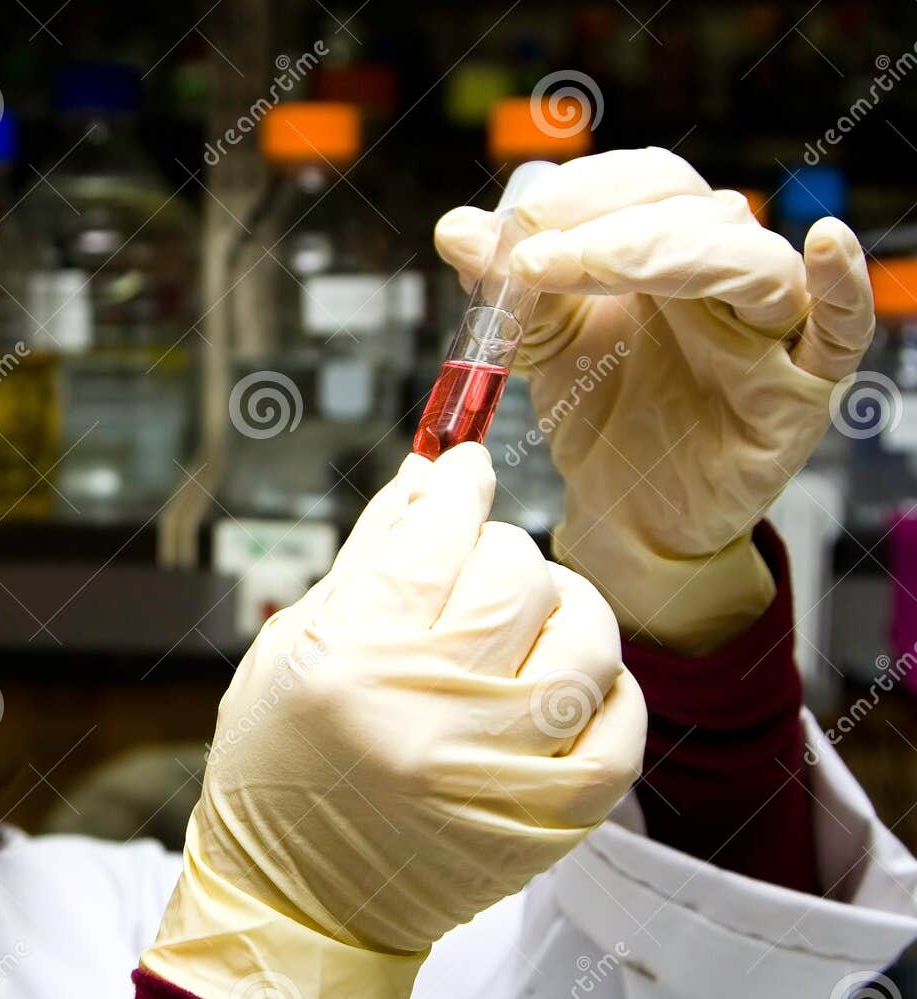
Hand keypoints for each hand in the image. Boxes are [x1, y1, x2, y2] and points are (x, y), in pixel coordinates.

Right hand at [141, 444, 645, 998]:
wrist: (298, 906)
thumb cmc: (279, 775)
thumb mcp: (293, 649)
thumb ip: (371, 557)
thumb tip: (429, 477)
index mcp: (350, 660)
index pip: (435, 532)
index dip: (457, 486)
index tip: (464, 470)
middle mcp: (428, 714)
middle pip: (517, 576)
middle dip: (499, 552)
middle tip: (475, 566)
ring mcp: (497, 773)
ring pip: (587, 641)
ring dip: (566, 611)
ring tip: (533, 619)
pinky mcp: (546, 823)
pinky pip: (621, 730)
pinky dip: (607, 692)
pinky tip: (570, 683)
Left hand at [435, 147, 874, 653]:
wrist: (626, 514)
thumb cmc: (604, 418)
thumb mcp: (543, 347)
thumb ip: (505, 289)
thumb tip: (455, 228)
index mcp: (667, 247)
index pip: (644, 184)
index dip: (583, 191)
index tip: (516, 224)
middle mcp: (725, 273)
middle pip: (691, 210)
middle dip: (602, 223)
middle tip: (529, 258)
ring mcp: (772, 327)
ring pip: (747, 258)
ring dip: (661, 250)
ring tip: (583, 266)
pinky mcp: (801, 389)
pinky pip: (843, 328)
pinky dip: (844, 285)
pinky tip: (823, 244)